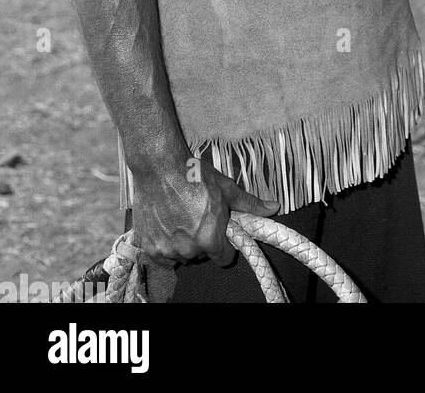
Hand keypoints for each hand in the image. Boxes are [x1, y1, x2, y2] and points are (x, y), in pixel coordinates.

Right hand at [131, 155, 279, 267]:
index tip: (222, 234)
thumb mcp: (226, 188)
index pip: (224, 258)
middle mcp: (188, 249)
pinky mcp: (149, 247)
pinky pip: (162, 258)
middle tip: (201, 219)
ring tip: (183, 219)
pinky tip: (169, 226)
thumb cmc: (194, 176)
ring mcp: (167, 250)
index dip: (226, 246)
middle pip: (203, 255)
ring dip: (184, 244)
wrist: (160, 167)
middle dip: (205, 241)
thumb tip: (274, 207)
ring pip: (182, 256)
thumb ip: (250, 204)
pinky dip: (166, 246)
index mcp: (210, 238)